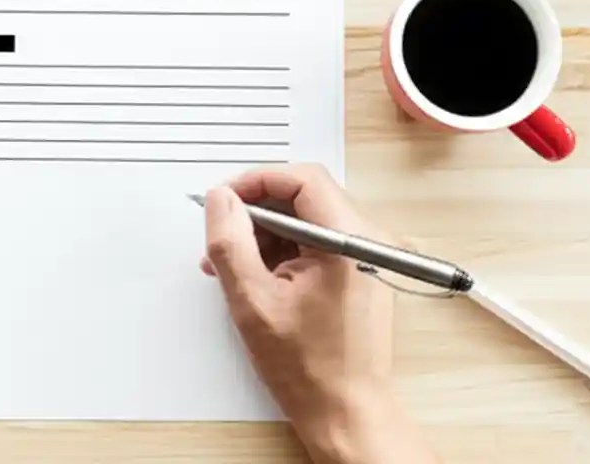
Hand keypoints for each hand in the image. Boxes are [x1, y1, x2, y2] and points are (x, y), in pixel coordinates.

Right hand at [200, 164, 438, 463]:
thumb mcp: (252, 301)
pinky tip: (257, 277)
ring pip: (307, 220)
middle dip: (256, 213)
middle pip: (304, 197)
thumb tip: (221, 200)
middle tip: (222, 235)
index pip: (303, 179)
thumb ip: (230, 242)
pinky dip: (284, 251)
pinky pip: (317, 242)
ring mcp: (368, 256)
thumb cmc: (309, 369)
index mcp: (348, 242)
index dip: (256, 181)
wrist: (346, 411)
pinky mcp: (361, 271)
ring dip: (266, 235)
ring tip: (233, 266)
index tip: (225, 198)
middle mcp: (367, 241)